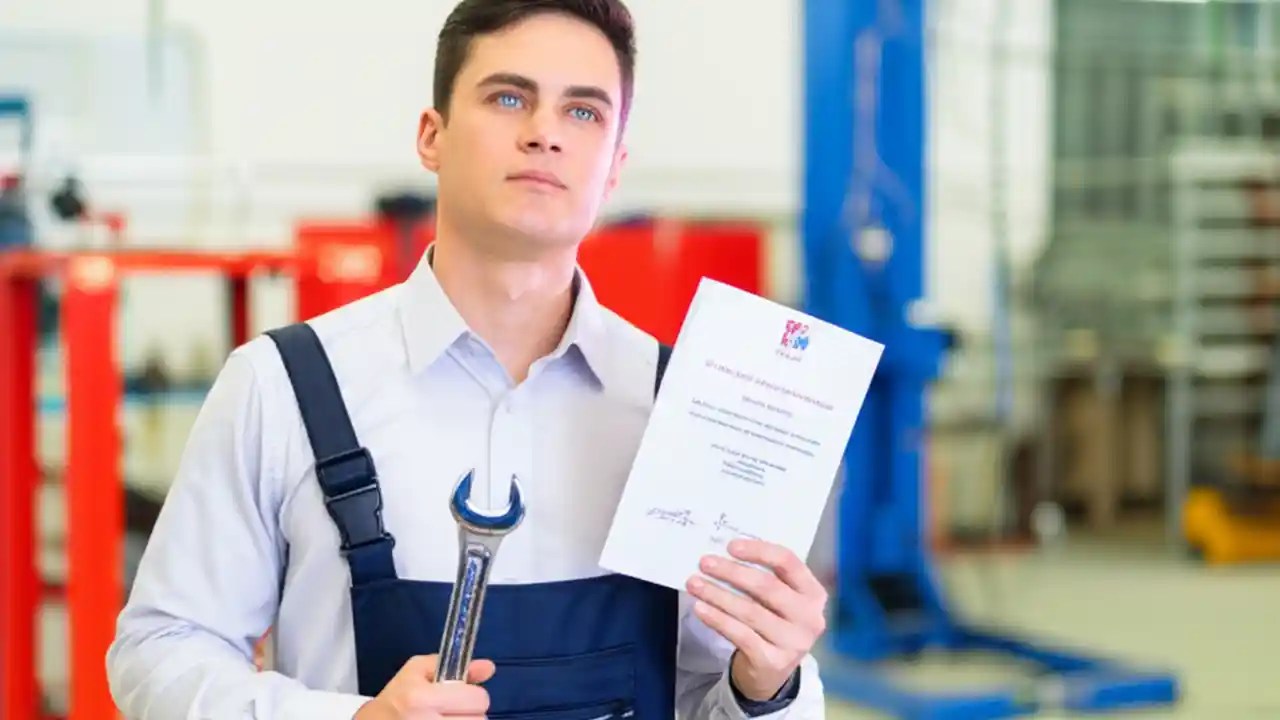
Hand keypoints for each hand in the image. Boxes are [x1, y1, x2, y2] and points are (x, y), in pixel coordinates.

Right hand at [354, 654, 494, 719]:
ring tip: (449, 719)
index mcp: (420, 699)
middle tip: (454, 710)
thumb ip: (455, 666)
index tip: (462, 695)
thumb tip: (488, 667)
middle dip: (471, 713)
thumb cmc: (397, 698)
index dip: (473, 695)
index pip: (477, 699)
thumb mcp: (418, 671)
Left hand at [685, 539, 827, 700]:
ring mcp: (792, 642)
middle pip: (767, 587)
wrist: (773, 671)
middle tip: (704, 563)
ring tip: (694, 583)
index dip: (759, 551)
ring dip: (718, 594)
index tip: (730, 546)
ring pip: (750, 611)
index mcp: (813, 593)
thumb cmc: (774, 621)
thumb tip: (724, 554)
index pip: (788, 562)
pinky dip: (717, 619)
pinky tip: (700, 608)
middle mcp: (809, 618)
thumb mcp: (780, 599)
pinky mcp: (772, 661)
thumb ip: (765, 576)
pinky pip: (740, 634)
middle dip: (732, 572)